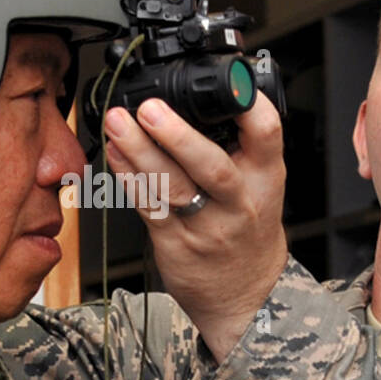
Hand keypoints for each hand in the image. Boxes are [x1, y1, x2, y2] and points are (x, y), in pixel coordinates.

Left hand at [102, 93, 288, 361]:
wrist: (246, 296)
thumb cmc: (247, 232)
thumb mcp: (262, 186)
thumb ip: (240, 145)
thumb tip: (197, 98)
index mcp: (266, 178)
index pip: (267, 135)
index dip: (251, 107)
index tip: (228, 83)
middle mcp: (239, 202)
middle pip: (211, 166)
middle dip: (178, 136)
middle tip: (149, 108)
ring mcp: (206, 226)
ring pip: (172, 186)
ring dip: (140, 152)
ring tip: (118, 123)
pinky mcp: (176, 243)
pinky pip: (149, 207)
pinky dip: (128, 177)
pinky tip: (114, 154)